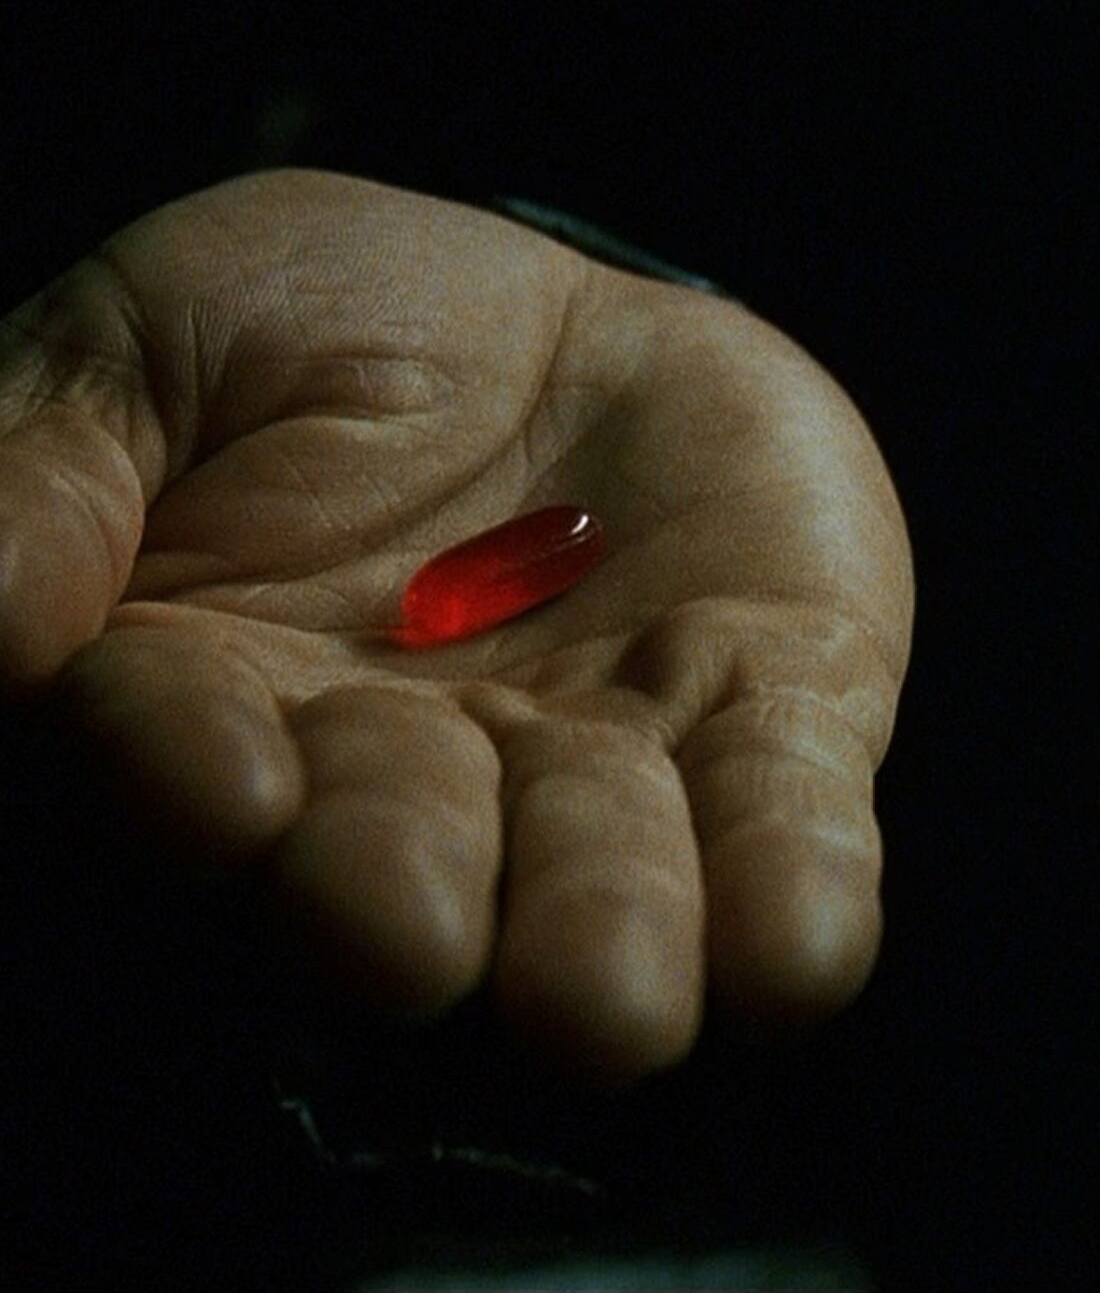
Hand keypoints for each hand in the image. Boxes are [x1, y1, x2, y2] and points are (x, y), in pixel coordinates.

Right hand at [0, 170, 912, 1081]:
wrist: (568, 319)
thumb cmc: (330, 326)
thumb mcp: (161, 340)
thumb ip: (52, 463)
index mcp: (228, 697)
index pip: (183, 755)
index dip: (188, 777)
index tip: (216, 784)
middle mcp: (415, 775)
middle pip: (397, 857)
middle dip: (400, 893)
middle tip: (406, 938)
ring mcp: (602, 762)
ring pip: (600, 874)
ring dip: (603, 934)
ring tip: (606, 1008)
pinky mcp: (770, 722)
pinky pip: (787, 820)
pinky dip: (790, 890)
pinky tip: (797, 956)